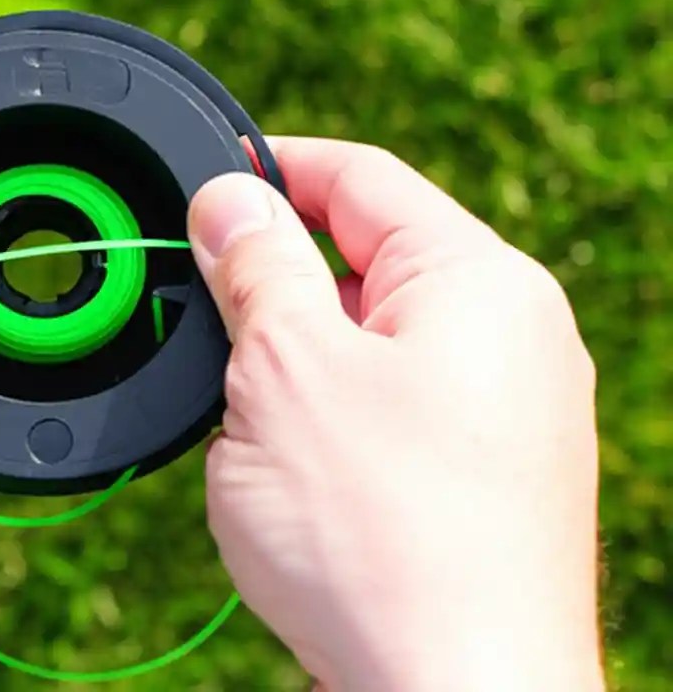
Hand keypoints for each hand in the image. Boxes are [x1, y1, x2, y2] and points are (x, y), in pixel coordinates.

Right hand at [188, 138, 603, 690]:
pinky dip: (316, 420)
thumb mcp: (287, 370)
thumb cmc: (383, 536)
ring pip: (363, 347)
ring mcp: (496, 418)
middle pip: (362, 264)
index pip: (361, 180)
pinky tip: (278, 470)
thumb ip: (256, 268)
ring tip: (237, 411)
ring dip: (287, 362)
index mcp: (479, 283)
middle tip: (196, 310)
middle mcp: (507, 340)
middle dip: (270, 280)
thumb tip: (230, 200)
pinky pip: (379, 415)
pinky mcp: (473, 484)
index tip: (201, 179)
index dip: (271, 167)